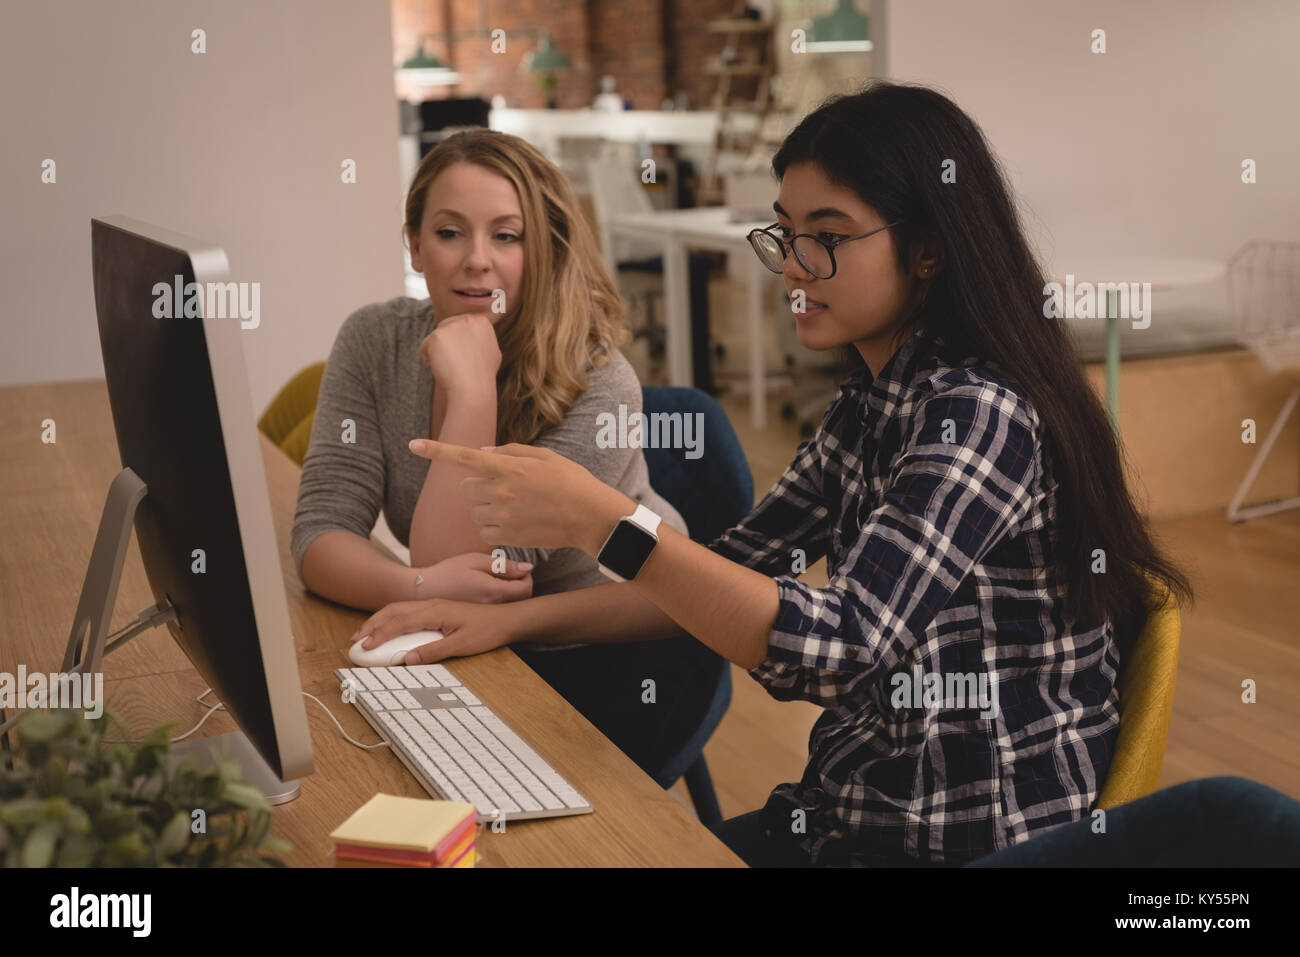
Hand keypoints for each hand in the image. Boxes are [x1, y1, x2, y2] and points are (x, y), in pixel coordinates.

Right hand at [350, 599, 516, 664]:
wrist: (506, 619)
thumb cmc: (487, 631)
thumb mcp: (462, 644)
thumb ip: (434, 651)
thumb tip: (407, 659)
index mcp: (435, 611)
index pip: (400, 622)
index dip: (380, 635)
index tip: (366, 647)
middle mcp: (432, 605)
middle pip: (394, 611)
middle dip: (372, 625)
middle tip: (356, 641)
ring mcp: (434, 606)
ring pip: (400, 609)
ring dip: (380, 620)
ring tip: (366, 634)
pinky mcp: (438, 610)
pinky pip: (408, 612)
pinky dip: (393, 619)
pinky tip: (389, 629)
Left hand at [407, 439, 632, 553]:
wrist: (590, 516)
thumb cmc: (571, 481)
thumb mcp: (545, 456)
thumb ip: (510, 452)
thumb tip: (481, 454)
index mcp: (509, 467)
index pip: (465, 457)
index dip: (437, 450)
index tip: (413, 445)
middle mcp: (501, 491)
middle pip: (468, 487)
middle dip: (481, 486)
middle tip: (507, 487)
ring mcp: (503, 516)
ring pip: (474, 511)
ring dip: (487, 508)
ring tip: (516, 507)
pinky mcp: (507, 537)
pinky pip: (485, 531)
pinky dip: (495, 527)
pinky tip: (518, 523)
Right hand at [415, 550, 533, 603]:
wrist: (423, 591)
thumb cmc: (447, 572)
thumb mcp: (475, 561)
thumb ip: (503, 566)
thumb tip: (528, 568)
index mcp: (493, 591)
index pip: (526, 588)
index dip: (526, 576)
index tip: (515, 568)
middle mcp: (493, 605)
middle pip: (522, 598)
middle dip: (520, 583)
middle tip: (506, 571)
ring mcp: (486, 613)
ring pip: (511, 603)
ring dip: (510, 590)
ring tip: (494, 578)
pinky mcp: (480, 616)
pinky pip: (499, 607)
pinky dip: (499, 597)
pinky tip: (486, 588)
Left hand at [420, 313, 500, 397]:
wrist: (473, 388)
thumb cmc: (483, 375)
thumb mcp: (492, 352)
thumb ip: (483, 340)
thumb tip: (478, 337)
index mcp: (481, 322)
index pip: (461, 325)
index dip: (458, 342)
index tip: (463, 357)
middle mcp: (468, 320)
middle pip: (446, 327)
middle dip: (446, 345)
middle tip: (454, 363)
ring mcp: (452, 326)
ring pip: (436, 337)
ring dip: (438, 352)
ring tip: (449, 367)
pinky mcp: (438, 335)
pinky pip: (425, 345)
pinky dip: (429, 358)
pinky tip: (441, 368)